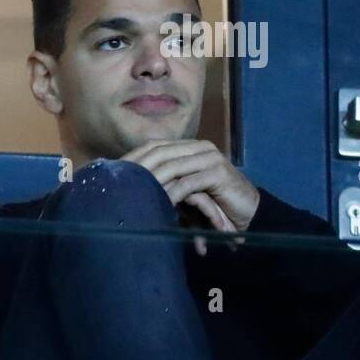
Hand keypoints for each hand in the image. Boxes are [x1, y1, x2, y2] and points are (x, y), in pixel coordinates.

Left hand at [121, 140, 259, 231]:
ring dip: (152, 182)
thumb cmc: (211, 204)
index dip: (132, 159)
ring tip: (134, 194)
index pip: (153, 148)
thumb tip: (127, 184)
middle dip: (138, 169)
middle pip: (160, 154)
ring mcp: (209, 158)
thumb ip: (163, 183)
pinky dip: (173, 194)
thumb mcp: (182, 191)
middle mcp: (198, 148)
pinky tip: (160, 203)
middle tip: (118, 184)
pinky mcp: (218, 173)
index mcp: (187, 147)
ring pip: (172, 167)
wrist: (247, 212)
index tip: (112, 174)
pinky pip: (189, 183)